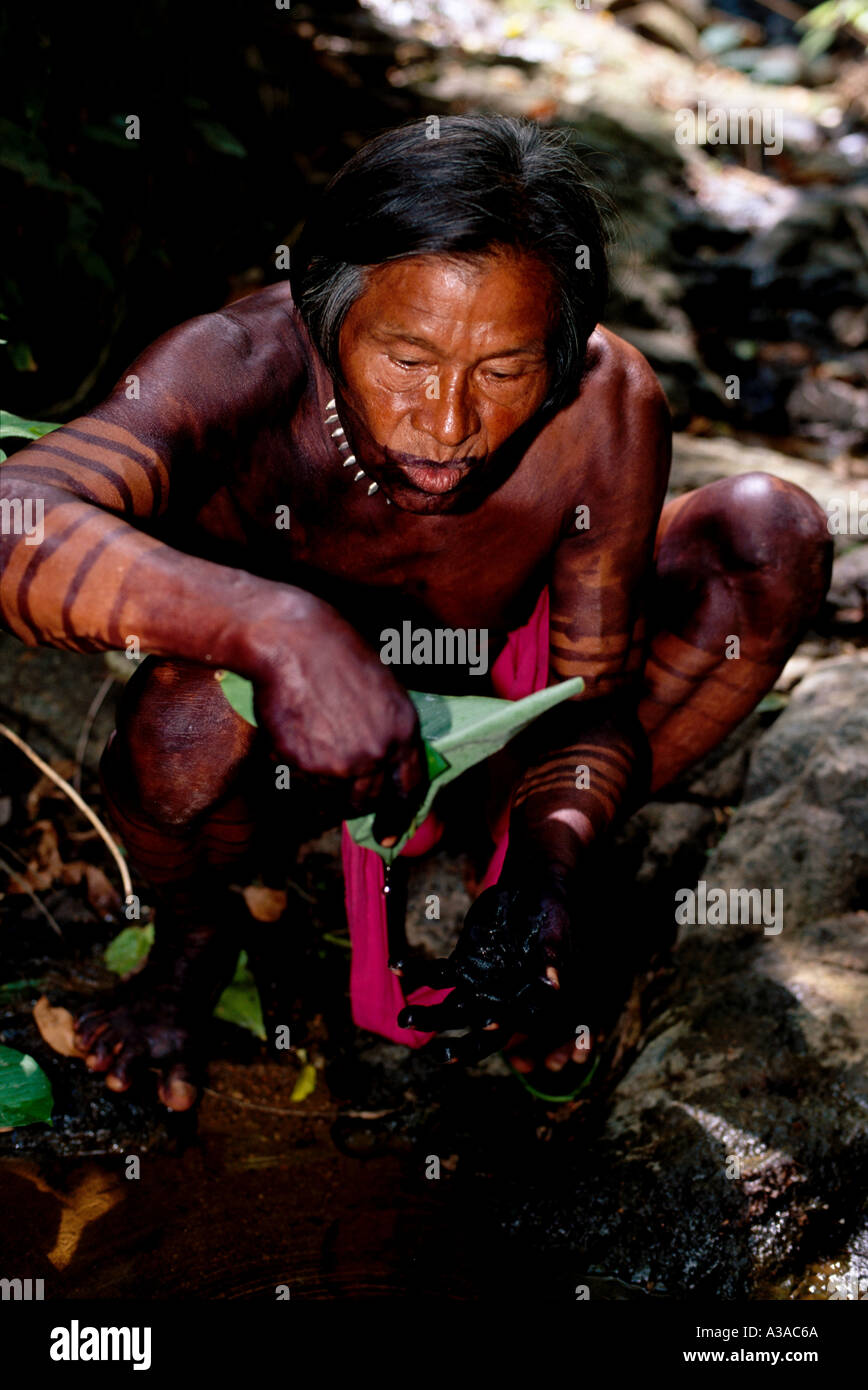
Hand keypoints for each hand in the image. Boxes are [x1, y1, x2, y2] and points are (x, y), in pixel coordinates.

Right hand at [245, 592, 426, 842]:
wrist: (295, 642)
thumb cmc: (336, 656)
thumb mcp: (383, 688)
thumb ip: (387, 729)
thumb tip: (381, 765)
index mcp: (404, 730)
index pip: (410, 787)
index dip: (400, 813)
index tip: (390, 833)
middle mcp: (379, 752)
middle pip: (369, 800)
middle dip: (355, 805)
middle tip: (341, 802)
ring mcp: (343, 761)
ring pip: (333, 797)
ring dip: (323, 789)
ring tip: (311, 762)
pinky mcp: (307, 764)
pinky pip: (303, 783)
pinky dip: (297, 772)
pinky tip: (292, 742)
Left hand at [395, 862, 577, 1064]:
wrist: (529, 888)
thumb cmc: (550, 912)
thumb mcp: (555, 932)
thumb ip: (552, 958)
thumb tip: (554, 984)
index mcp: (526, 998)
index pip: (513, 1021)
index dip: (499, 1027)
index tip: (485, 1025)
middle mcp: (499, 997)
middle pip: (477, 1026)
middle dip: (459, 1044)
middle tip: (440, 1055)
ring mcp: (477, 982)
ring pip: (450, 1008)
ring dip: (429, 1015)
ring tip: (405, 1019)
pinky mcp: (461, 963)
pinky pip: (435, 974)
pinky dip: (415, 972)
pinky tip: (396, 966)